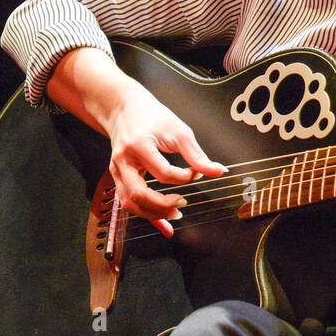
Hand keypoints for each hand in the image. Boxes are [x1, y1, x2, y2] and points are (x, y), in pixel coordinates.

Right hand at [105, 88, 227, 234]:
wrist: (123, 108)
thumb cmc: (151, 117)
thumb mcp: (178, 131)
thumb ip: (197, 155)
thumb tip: (218, 172)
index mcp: (138, 146)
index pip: (162, 172)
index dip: (183, 177)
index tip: (194, 173)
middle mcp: (123, 161)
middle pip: (138, 194)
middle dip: (162, 205)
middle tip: (183, 204)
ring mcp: (117, 171)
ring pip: (130, 203)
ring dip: (153, 214)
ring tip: (175, 215)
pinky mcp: (119, 177)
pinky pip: (129, 202)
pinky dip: (147, 216)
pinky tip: (164, 227)